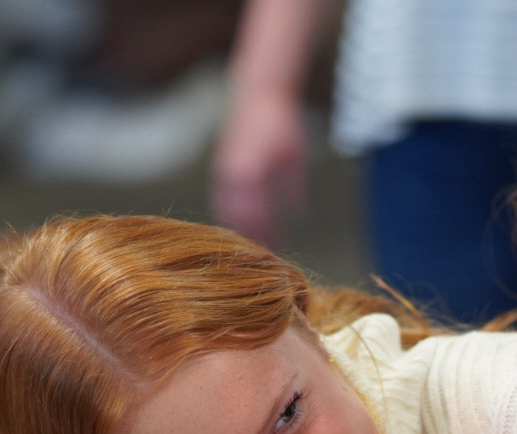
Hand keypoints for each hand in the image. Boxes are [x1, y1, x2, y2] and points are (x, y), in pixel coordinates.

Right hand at [212, 88, 308, 245]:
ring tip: (251, 246)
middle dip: (249, 237)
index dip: (264, 234)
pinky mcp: (220, 169)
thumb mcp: (294, 155)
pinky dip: (228, 216)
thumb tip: (297, 219)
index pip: (255, 214)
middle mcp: (232, 173)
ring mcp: (222, 171)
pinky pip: (220, 200)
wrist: (258, 94)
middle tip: (263, 256)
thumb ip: (293, 188)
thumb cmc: (280, 123)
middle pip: (236, 218)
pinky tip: (240, 228)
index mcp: (250, 170)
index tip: (275, 250)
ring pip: (223, 211)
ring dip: (236, 229)